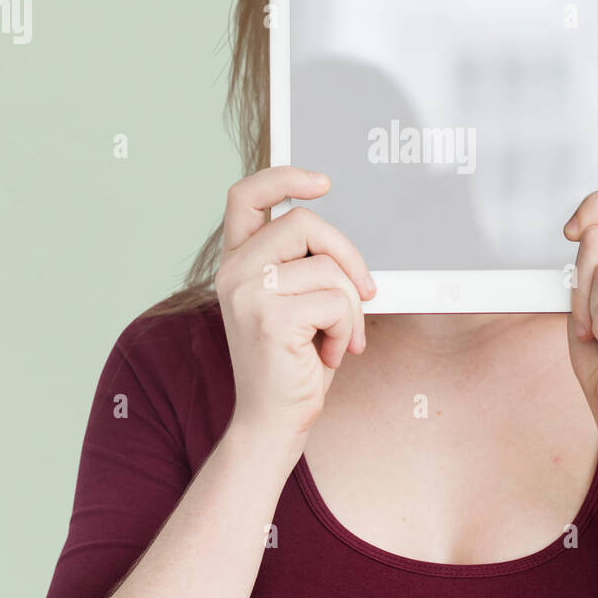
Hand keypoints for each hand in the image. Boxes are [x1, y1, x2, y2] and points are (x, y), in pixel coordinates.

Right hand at [215, 166, 375, 453]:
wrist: (273, 421)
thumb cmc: (293, 361)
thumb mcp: (297, 300)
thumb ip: (306, 264)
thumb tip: (345, 244)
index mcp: (237, 261)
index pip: (246, 195)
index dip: (284, 176)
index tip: (322, 182)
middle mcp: (233, 271)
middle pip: (305, 222)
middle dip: (348, 256)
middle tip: (364, 293)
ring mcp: (246, 293)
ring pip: (329, 267)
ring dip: (351, 307)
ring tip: (339, 338)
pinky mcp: (268, 318)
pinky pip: (336, 301)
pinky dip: (347, 329)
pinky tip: (332, 354)